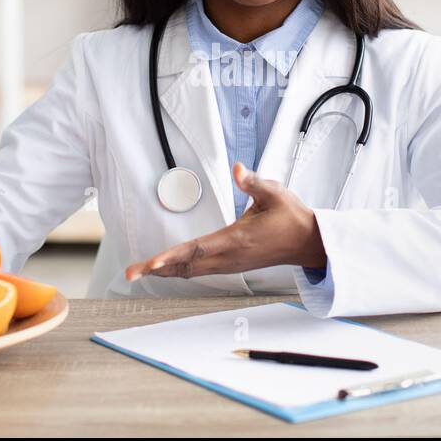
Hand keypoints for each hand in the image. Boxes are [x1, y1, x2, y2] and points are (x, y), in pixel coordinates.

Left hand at [125, 162, 326, 280]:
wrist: (308, 243)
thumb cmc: (291, 218)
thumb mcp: (274, 193)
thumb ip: (253, 182)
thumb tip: (237, 168)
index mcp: (236, 239)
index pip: (196, 250)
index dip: (171, 257)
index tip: (151, 264)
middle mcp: (230, 257)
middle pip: (186, 266)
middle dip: (157, 269)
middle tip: (131, 272)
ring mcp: (231, 264)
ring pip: (191, 271)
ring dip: (166, 271)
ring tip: (141, 271)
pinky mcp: (232, 265)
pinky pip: (200, 271)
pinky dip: (180, 270)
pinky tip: (169, 269)